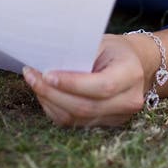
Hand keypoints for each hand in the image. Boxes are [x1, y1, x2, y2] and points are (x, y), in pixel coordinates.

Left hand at [22, 34, 147, 126]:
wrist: (135, 64)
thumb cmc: (115, 50)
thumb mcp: (102, 42)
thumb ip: (82, 53)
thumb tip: (50, 61)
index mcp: (130, 75)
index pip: (101, 86)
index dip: (72, 84)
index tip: (47, 74)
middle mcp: (128, 101)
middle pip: (86, 107)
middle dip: (54, 93)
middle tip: (32, 76)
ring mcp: (118, 117)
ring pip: (77, 118)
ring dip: (50, 102)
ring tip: (34, 82)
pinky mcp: (106, 125)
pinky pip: (76, 123)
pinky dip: (56, 109)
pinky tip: (45, 94)